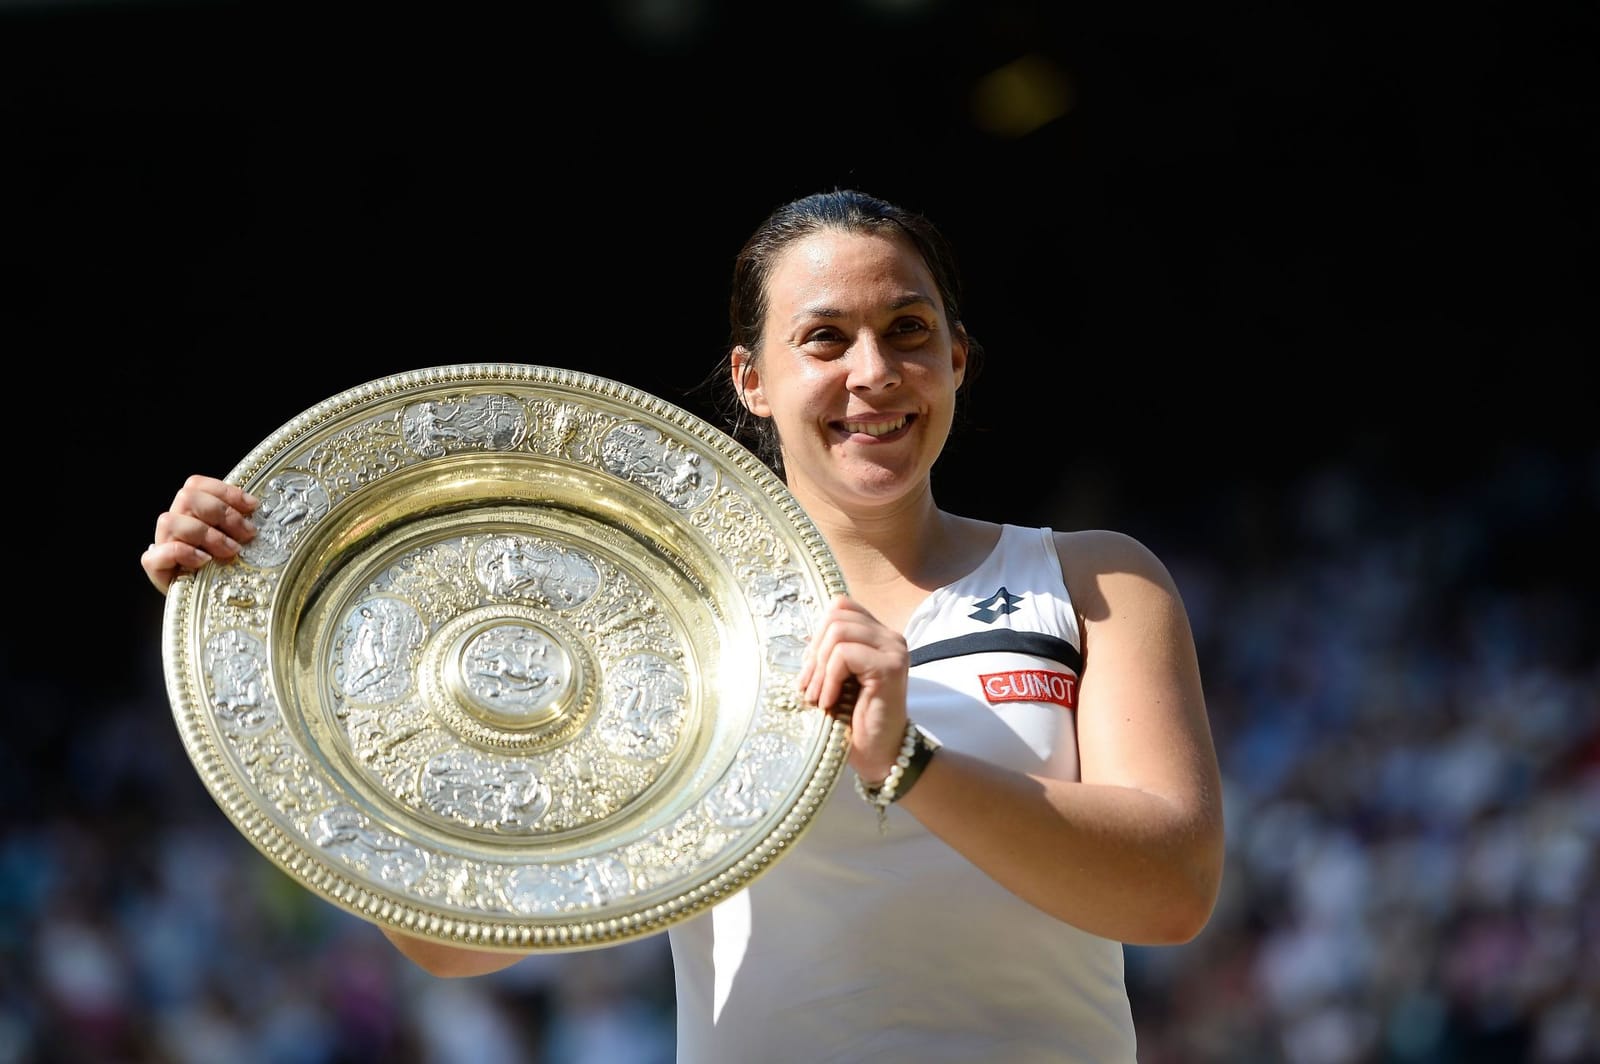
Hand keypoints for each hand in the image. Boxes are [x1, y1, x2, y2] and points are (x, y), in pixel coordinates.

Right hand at [142, 475, 258, 593]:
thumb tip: (258, 512)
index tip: (253, 506)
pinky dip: (184, 553)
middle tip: (246, 534)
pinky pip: (159, 553)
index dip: (225, 491)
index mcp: (191, 510)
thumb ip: (240, 524)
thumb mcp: (236, 541)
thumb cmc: (224, 567)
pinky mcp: (155, 566)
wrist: (206, 599)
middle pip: (187, 497)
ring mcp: (162, 543)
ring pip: (171, 521)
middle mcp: (174, 522)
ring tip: (231, 551)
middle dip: (222, 514)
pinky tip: (205, 562)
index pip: (197, 484)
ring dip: (207, 534)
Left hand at [798, 594, 911, 782]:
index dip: (818, 633)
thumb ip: (828, 653)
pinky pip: (844, 655)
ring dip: (820, 668)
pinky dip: (829, 680)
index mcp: (878, 636)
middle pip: (836, 616)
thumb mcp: (837, 679)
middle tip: (809, 687)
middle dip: (814, 652)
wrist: (880, 755)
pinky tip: (828, 702)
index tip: (812, 668)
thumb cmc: (855, 720)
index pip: (841, 606)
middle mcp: (891, 637)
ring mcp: (893, 650)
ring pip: (838, 632)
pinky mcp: (890, 667)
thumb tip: (804, 639)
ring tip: (818, 697)